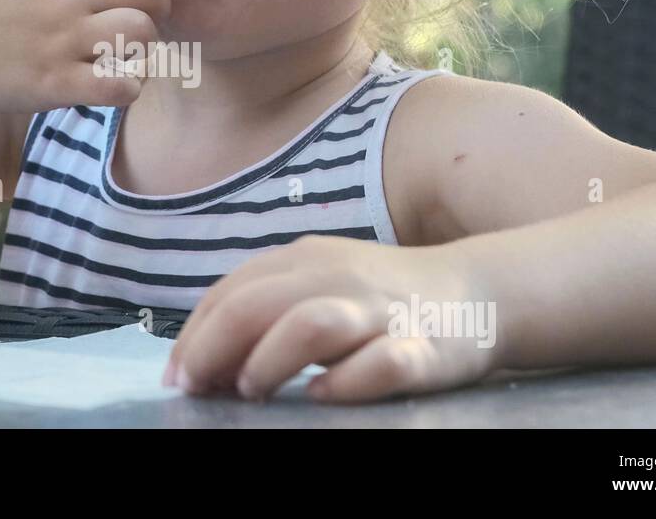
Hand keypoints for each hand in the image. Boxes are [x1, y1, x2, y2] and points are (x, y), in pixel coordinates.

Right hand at [0, 0, 168, 113]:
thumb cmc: (2, 13)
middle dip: (159, 10)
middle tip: (144, 25)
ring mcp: (63, 40)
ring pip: (141, 33)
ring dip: (145, 48)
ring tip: (128, 56)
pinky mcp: (57, 84)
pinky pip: (121, 84)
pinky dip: (130, 87)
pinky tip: (117, 84)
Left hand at [162, 236, 503, 403]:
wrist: (478, 289)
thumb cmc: (378, 296)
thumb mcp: (316, 282)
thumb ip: (266, 307)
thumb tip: (202, 358)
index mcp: (304, 259)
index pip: (232, 292)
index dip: (194, 335)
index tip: (177, 376)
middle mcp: (338, 277)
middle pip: (257, 305)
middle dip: (213, 348)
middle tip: (197, 388)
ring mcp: (381, 311)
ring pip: (312, 324)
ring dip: (270, 359)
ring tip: (250, 389)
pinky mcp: (424, 348)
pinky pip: (383, 363)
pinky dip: (346, 383)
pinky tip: (320, 397)